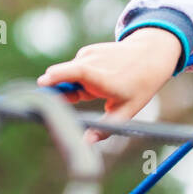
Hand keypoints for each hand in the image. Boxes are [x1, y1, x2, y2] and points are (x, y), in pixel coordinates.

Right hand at [36, 28, 182, 142]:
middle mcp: (93, 62)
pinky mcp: (87, 51)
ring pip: (68, 74)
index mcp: (102, 78)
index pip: (74, 74)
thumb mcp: (127, 110)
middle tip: (72, 101)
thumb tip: (85, 142)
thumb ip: (106, 127)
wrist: (151, 54)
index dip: (56, 78)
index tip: (41, 85)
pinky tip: (99, 79)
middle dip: (59, 91)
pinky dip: (80, 76)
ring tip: (96, 91)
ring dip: (73, 85)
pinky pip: (75, 68)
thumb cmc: (140, 85)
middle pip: (62, 76)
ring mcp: (89, 54)